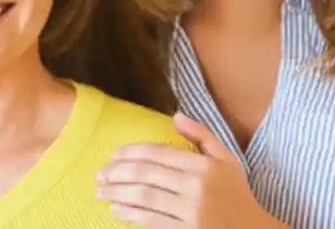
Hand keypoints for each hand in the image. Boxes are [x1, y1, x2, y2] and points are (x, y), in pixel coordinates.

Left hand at [96, 113, 285, 227]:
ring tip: (101, 191)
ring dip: (117, 192)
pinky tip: (118, 210)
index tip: (112, 155)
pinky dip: (131, 214)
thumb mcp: (226, 160)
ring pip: (144, 197)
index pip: (157, 152)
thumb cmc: (236, 194)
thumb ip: (202, 135)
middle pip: (145, 174)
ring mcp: (191, 212)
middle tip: (99, 174)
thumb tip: (175, 115)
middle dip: (116, 172)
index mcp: (204, 166)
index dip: (129, 152)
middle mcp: (196, 186)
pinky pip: (152, 221)